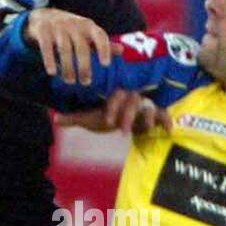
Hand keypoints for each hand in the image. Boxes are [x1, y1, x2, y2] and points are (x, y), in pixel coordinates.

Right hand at [25, 8, 113, 84]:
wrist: (43, 16)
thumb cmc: (71, 30)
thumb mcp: (87, 34)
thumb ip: (102, 44)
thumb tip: (122, 51)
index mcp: (88, 26)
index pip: (100, 36)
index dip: (104, 49)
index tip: (106, 64)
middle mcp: (75, 25)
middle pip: (82, 47)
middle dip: (84, 66)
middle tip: (86, 82)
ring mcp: (58, 27)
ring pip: (64, 49)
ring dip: (68, 67)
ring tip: (70, 81)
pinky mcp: (43, 30)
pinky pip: (47, 47)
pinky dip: (49, 59)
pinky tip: (52, 72)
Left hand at [56, 89, 173, 135]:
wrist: (126, 118)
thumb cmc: (108, 116)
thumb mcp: (92, 118)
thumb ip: (75, 118)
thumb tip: (55, 118)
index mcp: (116, 94)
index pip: (116, 95)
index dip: (113, 106)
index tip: (108, 121)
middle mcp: (131, 96)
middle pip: (133, 100)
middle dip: (128, 114)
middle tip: (122, 130)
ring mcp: (145, 104)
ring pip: (149, 106)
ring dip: (148, 118)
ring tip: (145, 129)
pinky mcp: (157, 113)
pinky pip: (164, 114)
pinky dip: (167, 121)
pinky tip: (170, 131)